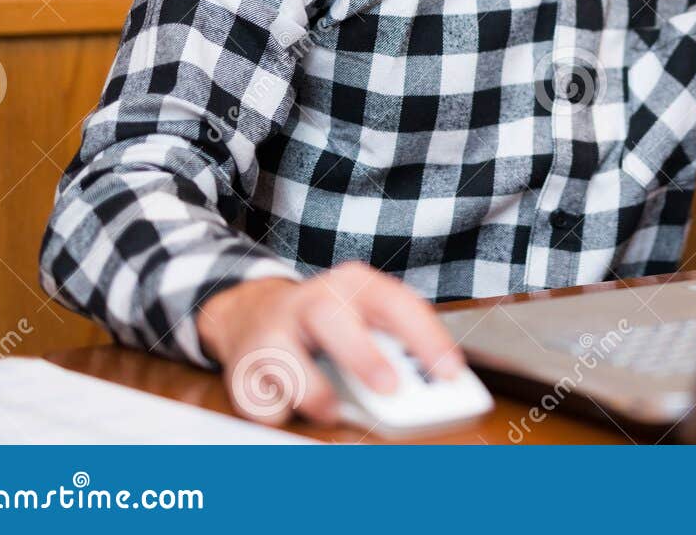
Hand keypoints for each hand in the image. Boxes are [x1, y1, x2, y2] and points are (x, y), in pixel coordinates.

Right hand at [196, 262, 464, 425]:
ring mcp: (274, 329)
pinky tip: (285, 400)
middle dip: (363, 356)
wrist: (252, 313)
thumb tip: (429, 394)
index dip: (426, 337)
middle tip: (390, 389)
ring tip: (330, 409)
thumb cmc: (327, 323)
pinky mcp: (244, 363)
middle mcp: (313, 299)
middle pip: (333, 317)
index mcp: (355, 284)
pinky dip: (281, 411)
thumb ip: (395, 348)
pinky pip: (264, 398)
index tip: (451, 373)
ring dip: (316, 393)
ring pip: (289, 359)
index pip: (396, 302)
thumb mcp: (365, 320)